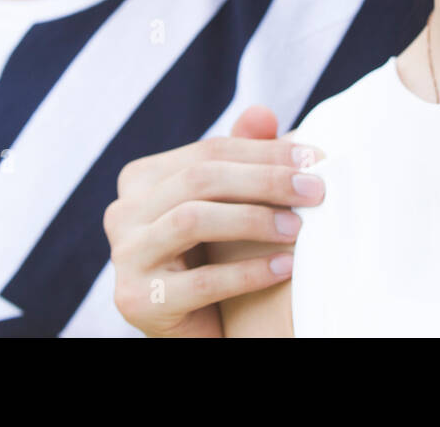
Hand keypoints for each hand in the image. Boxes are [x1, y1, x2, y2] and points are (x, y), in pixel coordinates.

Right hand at [104, 104, 324, 336]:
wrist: (192, 327)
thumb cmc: (211, 256)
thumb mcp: (225, 203)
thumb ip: (241, 157)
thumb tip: (262, 114)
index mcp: (141, 179)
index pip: (209, 151)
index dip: (265, 151)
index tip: (316, 158)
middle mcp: (123, 211)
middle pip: (201, 179)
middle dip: (266, 180)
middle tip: (315, 190)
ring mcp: (125, 256)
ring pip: (193, 220)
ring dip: (254, 220)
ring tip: (299, 228)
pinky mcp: (137, 300)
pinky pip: (202, 281)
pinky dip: (249, 272)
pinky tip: (286, 267)